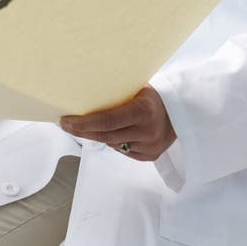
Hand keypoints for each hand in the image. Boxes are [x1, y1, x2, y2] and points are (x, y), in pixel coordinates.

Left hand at [60, 85, 176, 160]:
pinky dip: (114, 142)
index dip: (84, 123)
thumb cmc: (152, 96)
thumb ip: (117, 94)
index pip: (107, 121)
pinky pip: (123, 151)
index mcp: (143, 111)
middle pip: (106, 135)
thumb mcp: (138, 89)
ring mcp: (149, 146)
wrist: (180, 112)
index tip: (67, 120)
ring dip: (97, 136)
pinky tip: (112, 133)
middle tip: (66, 125)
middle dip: (83, 131)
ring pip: (113, 144)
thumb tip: (85, 92)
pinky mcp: (149, 156)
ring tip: (84, 127)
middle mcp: (147, 131)